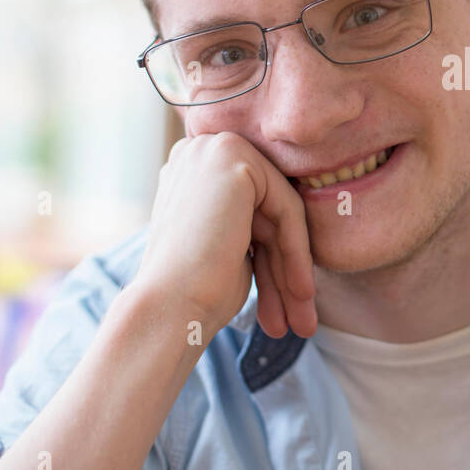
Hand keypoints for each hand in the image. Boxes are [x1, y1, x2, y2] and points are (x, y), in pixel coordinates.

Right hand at [135, 131, 315, 339]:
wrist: (166, 307)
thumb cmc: (196, 290)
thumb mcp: (234, 246)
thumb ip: (261, 223)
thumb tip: (303, 225)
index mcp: (195, 168)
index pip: (255, 210)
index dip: (275, 258)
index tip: (289, 302)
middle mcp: (201, 148)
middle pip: (268, 211)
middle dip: (286, 268)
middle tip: (301, 320)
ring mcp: (216, 148)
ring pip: (281, 211)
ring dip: (293, 270)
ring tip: (303, 322)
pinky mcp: (234, 159)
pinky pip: (286, 208)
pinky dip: (297, 253)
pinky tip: (301, 293)